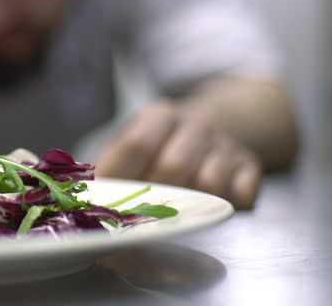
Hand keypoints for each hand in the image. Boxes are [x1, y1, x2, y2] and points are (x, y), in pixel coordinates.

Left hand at [93, 101, 261, 209]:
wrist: (215, 122)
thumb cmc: (160, 143)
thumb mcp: (132, 140)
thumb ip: (108, 165)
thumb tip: (80, 195)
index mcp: (159, 115)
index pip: (137, 145)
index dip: (120, 178)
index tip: (106, 204)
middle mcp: (196, 124)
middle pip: (172, 168)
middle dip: (153, 198)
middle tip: (139, 216)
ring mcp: (226, 144)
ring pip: (208, 185)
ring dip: (190, 205)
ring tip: (175, 208)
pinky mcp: (251, 165)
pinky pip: (241, 196)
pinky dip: (226, 206)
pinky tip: (210, 205)